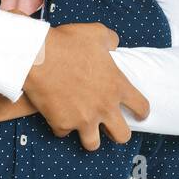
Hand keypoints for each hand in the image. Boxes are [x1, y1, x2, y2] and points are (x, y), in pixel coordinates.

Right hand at [21, 22, 149, 150]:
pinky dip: (60, 125)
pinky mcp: (62, 124)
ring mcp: (83, 119)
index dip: (141, 112)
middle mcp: (104, 107)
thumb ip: (110, 40)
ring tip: (84, 128)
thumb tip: (113, 45)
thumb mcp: (96, 33)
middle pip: (122, 136)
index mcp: (116, 86)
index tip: (138, 114)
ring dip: (89, 136)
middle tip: (110, 127)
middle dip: (118, 133)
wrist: (37, 56)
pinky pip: (63, 132)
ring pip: (93, 144)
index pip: (141, 107)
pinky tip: (57, 115)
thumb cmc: (67, 42)